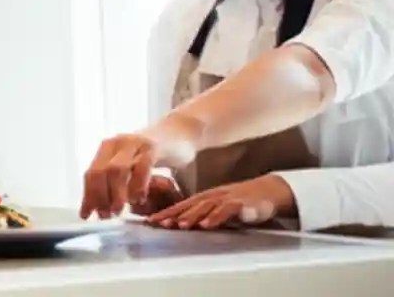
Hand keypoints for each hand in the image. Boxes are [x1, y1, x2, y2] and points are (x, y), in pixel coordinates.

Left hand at [80, 118, 200, 218]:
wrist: (181, 130)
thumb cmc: (153, 154)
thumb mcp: (131, 164)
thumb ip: (116, 180)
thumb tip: (101, 207)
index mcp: (107, 148)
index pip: (90, 174)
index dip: (87, 196)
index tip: (86, 216)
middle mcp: (117, 143)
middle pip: (99, 172)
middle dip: (99, 197)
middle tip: (105, 216)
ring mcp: (134, 144)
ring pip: (117, 170)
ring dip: (115, 193)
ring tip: (118, 210)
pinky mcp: (153, 147)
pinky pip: (142, 167)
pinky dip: (138, 185)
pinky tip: (140, 198)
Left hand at [148, 174, 295, 229]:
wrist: (267, 190)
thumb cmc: (238, 201)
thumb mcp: (216, 206)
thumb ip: (200, 213)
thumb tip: (177, 223)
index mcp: (203, 198)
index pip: (180, 205)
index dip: (164, 212)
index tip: (149, 221)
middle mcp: (211, 196)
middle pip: (188, 206)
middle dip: (172, 214)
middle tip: (158, 223)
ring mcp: (225, 199)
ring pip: (205, 207)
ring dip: (191, 216)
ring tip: (179, 225)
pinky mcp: (240, 204)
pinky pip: (226, 210)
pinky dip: (216, 217)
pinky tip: (207, 225)